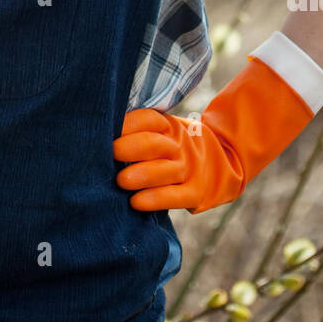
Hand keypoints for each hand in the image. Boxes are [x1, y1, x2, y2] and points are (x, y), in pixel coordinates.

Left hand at [112, 54, 319, 213]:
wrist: (221, 163)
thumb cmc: (172, 149)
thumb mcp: (161, 134)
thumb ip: (136, 133)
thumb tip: (101, 136)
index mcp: (168, 126)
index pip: (150, 120)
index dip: (129, 123)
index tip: (109, 130)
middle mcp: (179, 145)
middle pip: (156, 143)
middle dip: (133, 147)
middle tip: (112, 152)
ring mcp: (189, 168)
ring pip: (167, 171)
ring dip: (143, 175)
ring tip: (121, 181)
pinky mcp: (195, 192)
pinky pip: (176, 196)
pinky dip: (156, 200)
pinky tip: (136, 202)